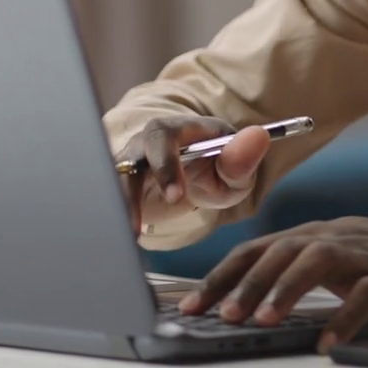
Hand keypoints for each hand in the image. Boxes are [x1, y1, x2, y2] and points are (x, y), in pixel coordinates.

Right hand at [115, 116, 272, 235]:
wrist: (199, 178)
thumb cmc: (219, 169)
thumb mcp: (237, 170)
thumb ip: (244, 159)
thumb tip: (257, 136)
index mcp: (180, 130)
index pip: (164, 135)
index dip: (165, 164)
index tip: (175, 195)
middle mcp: (149, 141)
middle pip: (131, 154)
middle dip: (131, 188)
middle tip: (137, 223)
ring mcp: (132, 161)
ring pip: (114, 176)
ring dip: (118, 204)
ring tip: (126, 235)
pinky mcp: (122, 182)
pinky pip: (110, 195)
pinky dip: (113, 215)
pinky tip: (119, 237)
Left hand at [179, 218, 367, 349]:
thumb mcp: (338, 260)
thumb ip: (298, 271)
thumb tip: (248, 297)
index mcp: (316, 235)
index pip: (258, 249)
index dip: (222, 274)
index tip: (191, 304)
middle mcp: (335, 238)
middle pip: (281, 250)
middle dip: (246, 282)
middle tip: (220, 313)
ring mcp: (365, 255)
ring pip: (317, 262)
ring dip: (285, 290)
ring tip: (262, 320)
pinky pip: (366, 297)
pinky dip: (344, 319)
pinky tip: (326, 342)